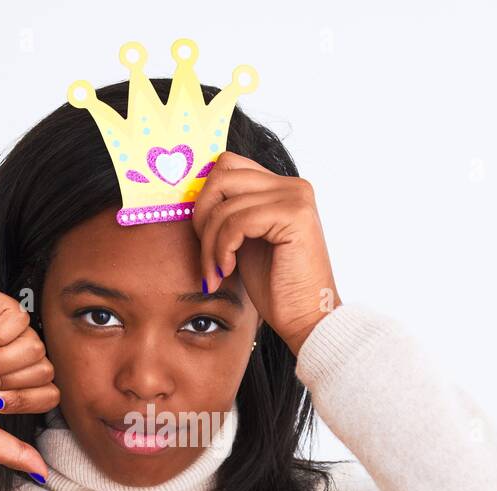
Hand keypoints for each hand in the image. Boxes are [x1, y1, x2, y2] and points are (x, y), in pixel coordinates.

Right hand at [0, 287, 56, 477]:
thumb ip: (13, 453)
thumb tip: (42, 473)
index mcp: (12, 385)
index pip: (49, 392)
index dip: (22, 400)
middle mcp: (11, 358)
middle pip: (44, 369)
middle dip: (6, 382)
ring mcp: (3, 331)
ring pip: (35, 345)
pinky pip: (21, 317)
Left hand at [191, 151, 341, 354]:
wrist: (306, 320)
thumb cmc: (275, 288)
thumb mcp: (244, 242)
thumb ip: (229, 213)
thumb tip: (190, 194)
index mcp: (280, 187)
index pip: (227, 166)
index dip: (204, 199)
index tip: (202, 238)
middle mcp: (292, 185)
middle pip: (221, 175)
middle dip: (202, 218)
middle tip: (206, 257)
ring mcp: (295, 197)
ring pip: (225, 204)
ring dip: (209, 244)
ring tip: (215, 273)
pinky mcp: (294, 215)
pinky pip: (236, 222)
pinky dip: (222, 249)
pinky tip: (227, 271)